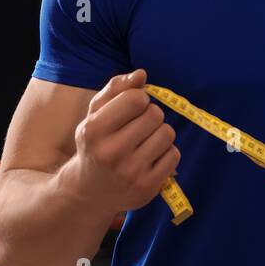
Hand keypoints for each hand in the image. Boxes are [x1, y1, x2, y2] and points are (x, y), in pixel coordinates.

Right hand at [69, 69, 179, 211]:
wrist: (90, 191)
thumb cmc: (97, 143)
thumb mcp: (96, 114)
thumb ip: (116, 88)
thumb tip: (141, 74)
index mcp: (94, 130)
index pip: (136, 99)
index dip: (139, 98)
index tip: (132, 107)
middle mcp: (111, 152)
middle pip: (155, 114)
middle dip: (151, 115)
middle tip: (138, 126)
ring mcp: (131, 172)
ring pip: (167, 133)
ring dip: (160, 133)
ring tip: (145, 141)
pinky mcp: (148, 186)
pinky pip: (174, 154)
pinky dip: (166, 152)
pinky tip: (150, 158)